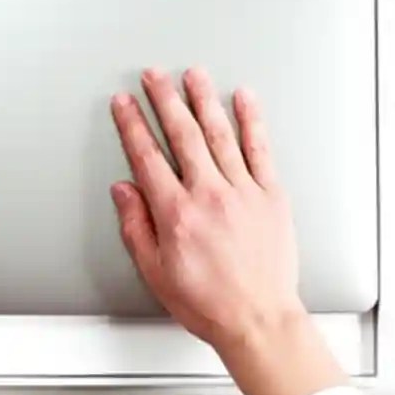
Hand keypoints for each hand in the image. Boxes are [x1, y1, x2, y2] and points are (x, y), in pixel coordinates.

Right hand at [110, 67, 345, 394]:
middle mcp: (209, 195)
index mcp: (176, 214)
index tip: (123, 104)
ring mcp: (243, 192)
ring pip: (219, 134)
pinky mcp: (271, 196)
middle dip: (164, 100)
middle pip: (182, 134)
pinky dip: (251, 120)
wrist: (258, 319)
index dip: (132, 126)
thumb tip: (124, 191)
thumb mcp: (155, 272)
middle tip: (153, 76)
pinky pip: (260, 149)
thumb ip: (136, 226)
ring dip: (203, 100)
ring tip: (192, 75)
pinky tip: (243, 99)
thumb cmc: (209, 303)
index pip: (147, 157)